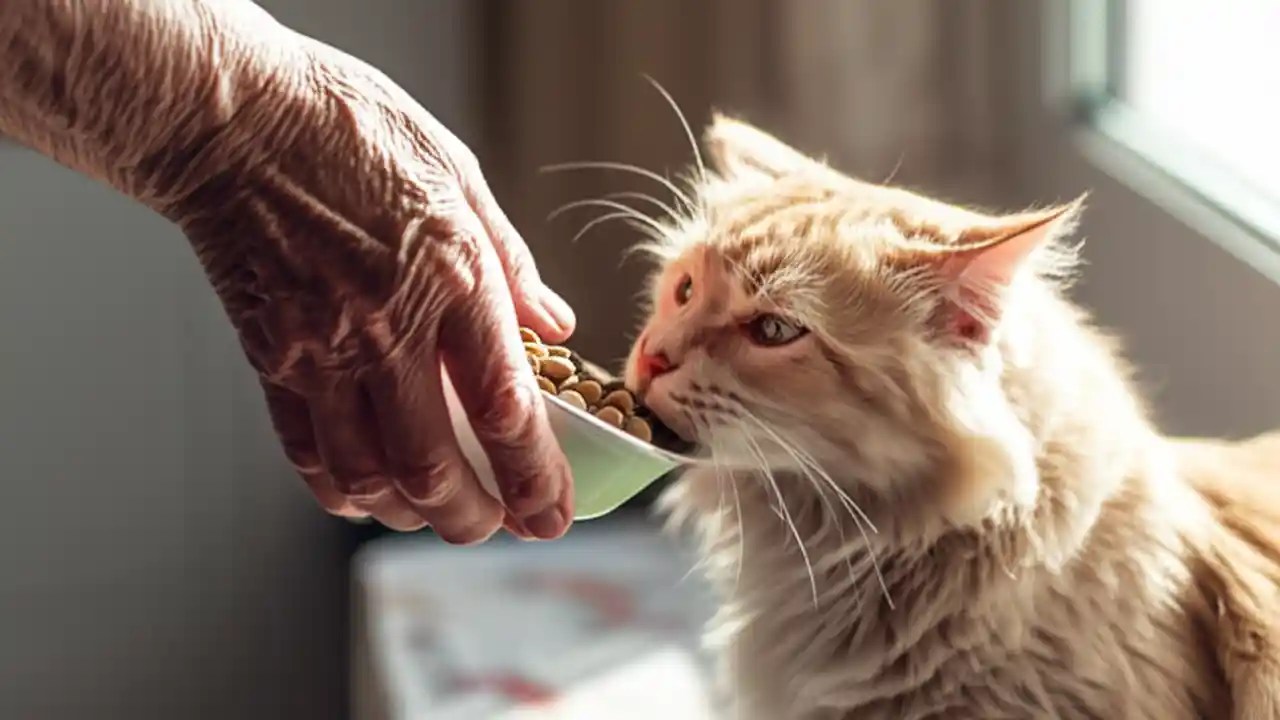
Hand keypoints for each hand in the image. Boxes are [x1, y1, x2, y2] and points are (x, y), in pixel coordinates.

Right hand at [172, 33, 575, 541]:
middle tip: (500, 527)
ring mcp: (320, 349)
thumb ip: (511, 263)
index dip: (536, 476)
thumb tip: (556, 328)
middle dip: (475, 518)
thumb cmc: (355, 132)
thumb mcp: (460, 177)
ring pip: (368, 474)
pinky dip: (340, 490)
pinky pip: (305, 450)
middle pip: (434, 466)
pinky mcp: (269, 356)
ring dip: (411, 514)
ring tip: (440, 516)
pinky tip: (366, 497)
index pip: (505, 408)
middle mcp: (387, 328)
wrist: (234, 118)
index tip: (555, 512)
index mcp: (454, 279)